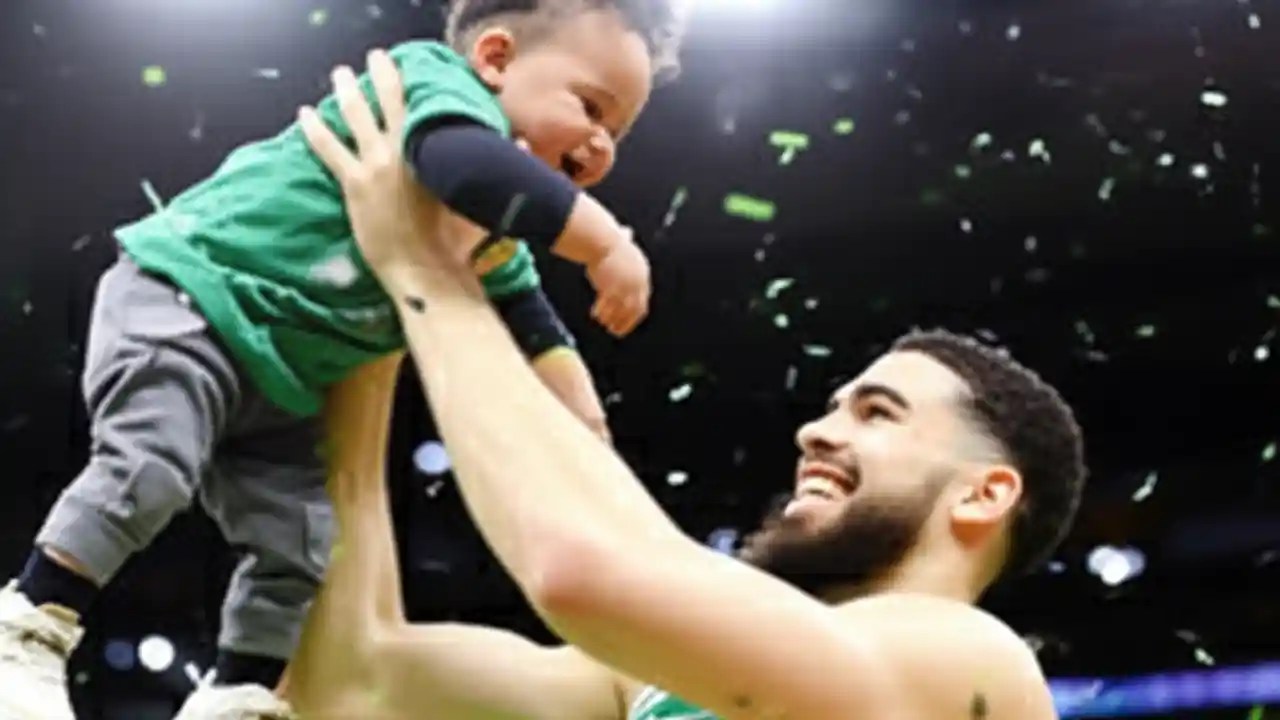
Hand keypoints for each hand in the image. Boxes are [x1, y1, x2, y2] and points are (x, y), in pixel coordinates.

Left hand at [298, 50, 478, 289]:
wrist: (428, 270)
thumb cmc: (459, 242)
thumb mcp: (482, 201)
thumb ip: (499, 168)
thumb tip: (522, 144)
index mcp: (432, 150)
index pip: (420, 105)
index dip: (411, 82)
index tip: (406, 68)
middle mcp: (402, 149)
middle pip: (387, 100)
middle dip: (381, 75)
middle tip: (376, 59)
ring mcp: (375, 165)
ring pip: (354, 116)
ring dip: (346, 93)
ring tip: (340, 77)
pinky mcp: (354, 184)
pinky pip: (329, 148)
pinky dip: (315, 130)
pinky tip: (306, 115)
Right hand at [586, 233, 649, 336]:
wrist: (601, 240)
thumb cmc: (608, 239)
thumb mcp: (622, 241)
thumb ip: (626, 239)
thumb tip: (626, 231)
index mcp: (642, 274)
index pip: (642, 301)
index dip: (632, 313)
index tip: (623, 320)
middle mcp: (638, 283)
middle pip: (634, 309)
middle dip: (625, 321)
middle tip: (614, 329)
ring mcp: (626, 287)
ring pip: (621, 311)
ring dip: (612, 319)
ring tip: (603, 322)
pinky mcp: (614, 289)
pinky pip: (608, 307)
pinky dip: (602, 312)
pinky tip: (594, 314)